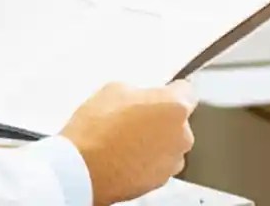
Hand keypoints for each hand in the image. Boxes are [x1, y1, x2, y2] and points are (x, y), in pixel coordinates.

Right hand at [60, 81, 198, 205]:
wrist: (82, 168)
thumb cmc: (96, 131)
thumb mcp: (114, 89)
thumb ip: (139, 92)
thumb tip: (141, 99)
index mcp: (174, 107)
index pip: (188, 91)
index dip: (171, 89)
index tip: (164, 91)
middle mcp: (181, 135)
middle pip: (178, 120)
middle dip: (160, 117)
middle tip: (134, 116)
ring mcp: (172, 161)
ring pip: (169, 143)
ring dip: (155, 139)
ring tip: (125, 138)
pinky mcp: (161, 180)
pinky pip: (159, 163)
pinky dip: (147, 159)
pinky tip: (124, 154)